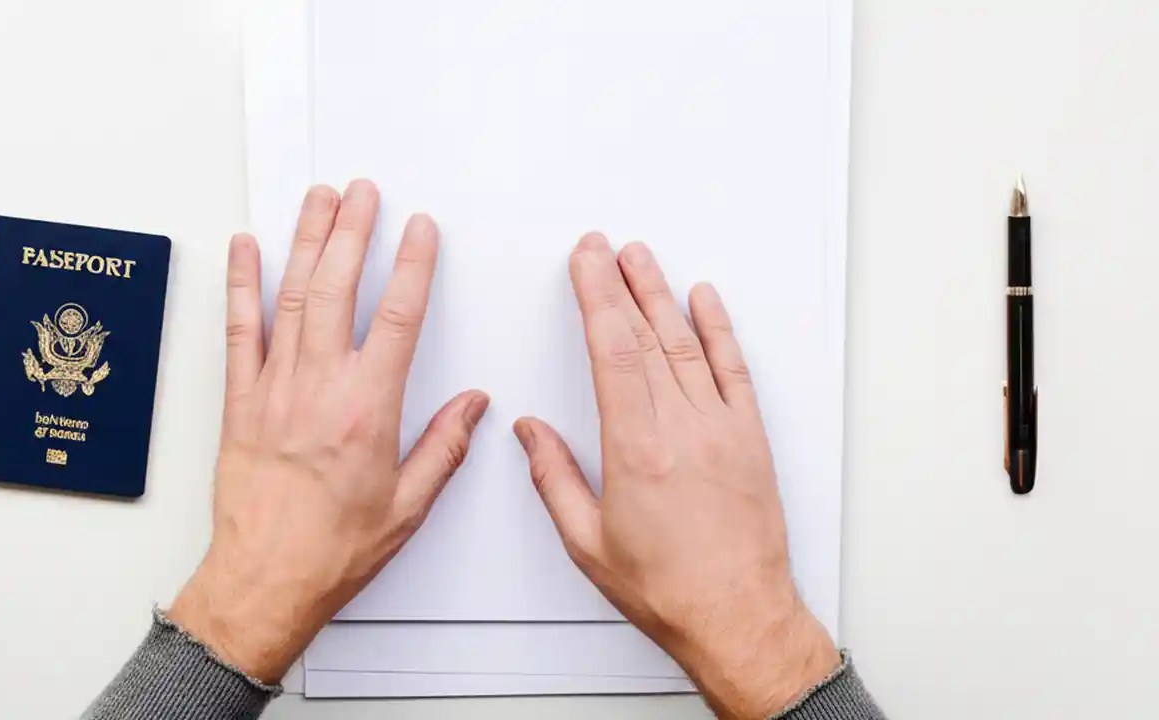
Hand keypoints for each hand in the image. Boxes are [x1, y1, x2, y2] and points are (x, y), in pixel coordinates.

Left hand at [169, 180, 488, 681]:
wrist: (263, 582)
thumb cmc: (331, 550)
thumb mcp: (408, 505)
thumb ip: (444, 447)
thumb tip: (473, 406)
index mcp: (369, 409)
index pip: (400, 317)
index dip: (413, 265)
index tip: (420, 231)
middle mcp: (320, 387)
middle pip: (340, 287)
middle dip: (354, 231)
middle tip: (363, 192)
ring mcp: (274, 388)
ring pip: (293, 296)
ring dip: (307, 240)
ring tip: (318, 201)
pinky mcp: (239, 401)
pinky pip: (239, 330)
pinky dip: (241, 284)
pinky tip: (245, 249)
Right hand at [514, 235, 837, 718]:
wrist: (738, 617)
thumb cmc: (668, 589)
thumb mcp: (587, 543)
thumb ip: (554, 479)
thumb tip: (530, 432)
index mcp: (636, 451)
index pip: (612, 351)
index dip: (597, 297)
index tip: (585, 263)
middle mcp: (682, 430)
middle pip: (646, 336)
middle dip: (620, 284)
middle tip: (602, 247)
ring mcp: (722, 430)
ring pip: (688, 344)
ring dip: (662, 295)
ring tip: (642, 260)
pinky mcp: (750, 439)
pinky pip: (734, 371)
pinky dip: (720, 330)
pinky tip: (705, 300)